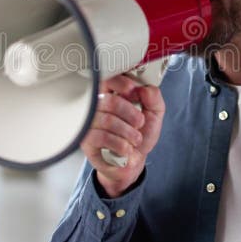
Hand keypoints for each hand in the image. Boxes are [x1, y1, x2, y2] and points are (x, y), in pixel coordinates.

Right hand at [80, 75, 165, 197]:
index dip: (121, 84)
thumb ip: (154, 98)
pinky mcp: (86, 140)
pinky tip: (125, 148)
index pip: (108, 79)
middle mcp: (97, 106)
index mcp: (112, 95)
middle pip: (110, 101)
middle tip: (139, 122)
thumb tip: (145, 89)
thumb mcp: (154, 115)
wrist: (132, 162)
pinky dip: (120, 144)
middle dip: (131, 114)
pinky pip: (102, 137)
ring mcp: (89, 123)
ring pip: (108, 120)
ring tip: (134, 139)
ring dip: (128, 132)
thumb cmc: (138, 136)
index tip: (133, 92)